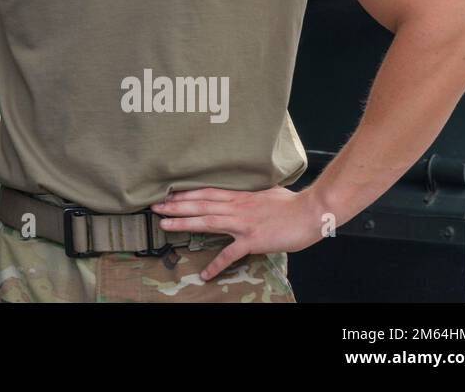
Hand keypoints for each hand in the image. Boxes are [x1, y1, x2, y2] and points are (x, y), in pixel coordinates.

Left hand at [151, 186, 328, 280]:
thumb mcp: (266, 191)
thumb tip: (244, 193)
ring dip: (184, 223)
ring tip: (164, 225)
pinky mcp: (252, 240)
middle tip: (154, 207)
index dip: (184, 193)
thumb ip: (250, 194)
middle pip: (199, 204)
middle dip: (175, 205)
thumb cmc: (292, 202)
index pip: (205, 192)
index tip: (167, 193)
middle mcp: (236, 207)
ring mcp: (243, 223)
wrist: (310, 212)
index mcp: (239, 196)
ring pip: (207, 222)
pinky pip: (231, 254)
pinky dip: (217, 264)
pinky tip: (205, 273)